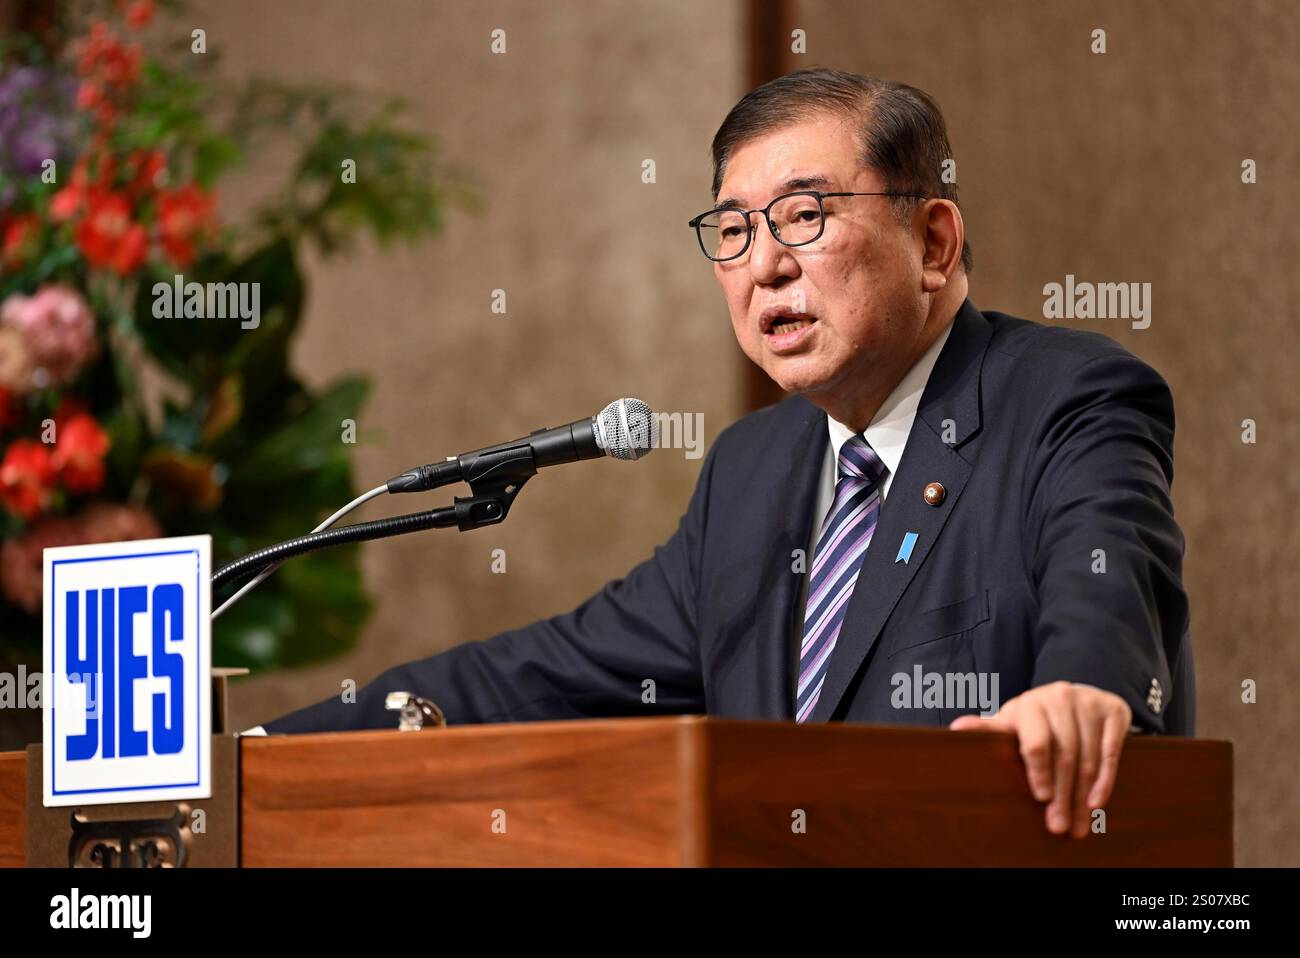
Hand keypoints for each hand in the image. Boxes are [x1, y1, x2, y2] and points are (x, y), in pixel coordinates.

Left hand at [949, 681, 1131, 837]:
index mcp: (1029, 705)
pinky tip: (1097, 802)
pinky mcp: (1113, 709)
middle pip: (1064, 755)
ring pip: (1087, 757)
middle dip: (1062, 795)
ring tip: (1078, 823)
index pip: (1036, 743)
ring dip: (1083, 796)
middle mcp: (1058, 698)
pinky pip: (1112, 750)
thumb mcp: (1012, 723)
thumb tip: (956, 729)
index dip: (1039, 772)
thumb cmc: (1036, 720)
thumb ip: (989, 730)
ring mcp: (1087, 702)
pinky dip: (1105, 779)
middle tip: (1059, 825)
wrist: (1076, 696)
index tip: (1041, 798)